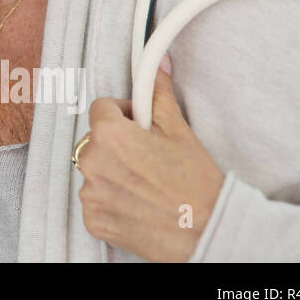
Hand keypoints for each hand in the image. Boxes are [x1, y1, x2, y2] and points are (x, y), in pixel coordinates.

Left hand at [76, 55, 225, 261]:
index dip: (123, 113)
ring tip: (145, 183)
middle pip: (95, 140)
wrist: (208, 231)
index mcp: (109, 134)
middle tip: (147, 156)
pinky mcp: (94, 220)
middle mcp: (92, 163)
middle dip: (116, 143)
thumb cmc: (196, 182)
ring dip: (112, 171)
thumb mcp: (178, 130)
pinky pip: (96, 200)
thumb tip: (158, 67)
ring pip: (95, 170)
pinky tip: (138, 203)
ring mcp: (90, 195)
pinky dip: (112, 200)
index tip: (138, 124)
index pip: (101, 107)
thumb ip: (158, 95)